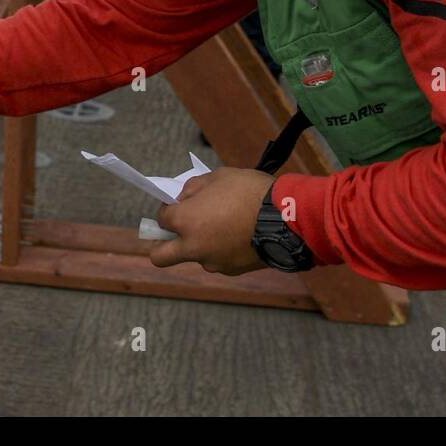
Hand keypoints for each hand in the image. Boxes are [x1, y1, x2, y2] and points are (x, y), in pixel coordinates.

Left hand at [151, 167, 275, 274]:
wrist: (285, 219)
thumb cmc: (250, 191)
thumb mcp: (220, 176)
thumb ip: (195, 188)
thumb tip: (184, 198)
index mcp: (185, 221)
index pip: (162, 219)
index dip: (169, 209)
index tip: (180, 204)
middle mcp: (193, 247)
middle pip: (160, 256)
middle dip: (159, 246)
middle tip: (172, 234)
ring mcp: (212, 262)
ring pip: (195, 256)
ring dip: (201, 244)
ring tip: (225, 226)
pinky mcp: (231, 270)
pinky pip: (218, 259)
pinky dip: (223, 249)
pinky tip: (240, 235)